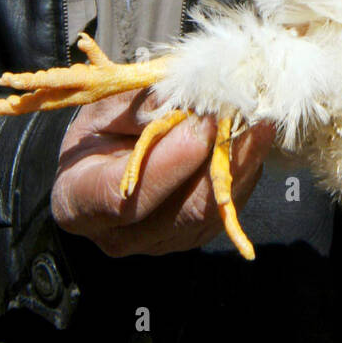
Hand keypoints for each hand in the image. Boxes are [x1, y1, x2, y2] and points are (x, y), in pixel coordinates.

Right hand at [51, 89, 274, 256]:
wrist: (103, 160)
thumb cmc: (101, 130)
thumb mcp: (105, 107)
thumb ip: (140, 106)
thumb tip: (187, 99)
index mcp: (80, 203)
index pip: (126, 194)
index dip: (171, 159)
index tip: (204, 121)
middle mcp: (119, 236)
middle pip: (183, 210)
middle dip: (221, 158)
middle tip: (248, 114)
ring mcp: (160, 243)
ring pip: (213, 210)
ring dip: (243, 162)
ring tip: (261, 119)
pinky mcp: (193, 237)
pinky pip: (227, 208)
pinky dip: (245, 169)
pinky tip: (255, 137)